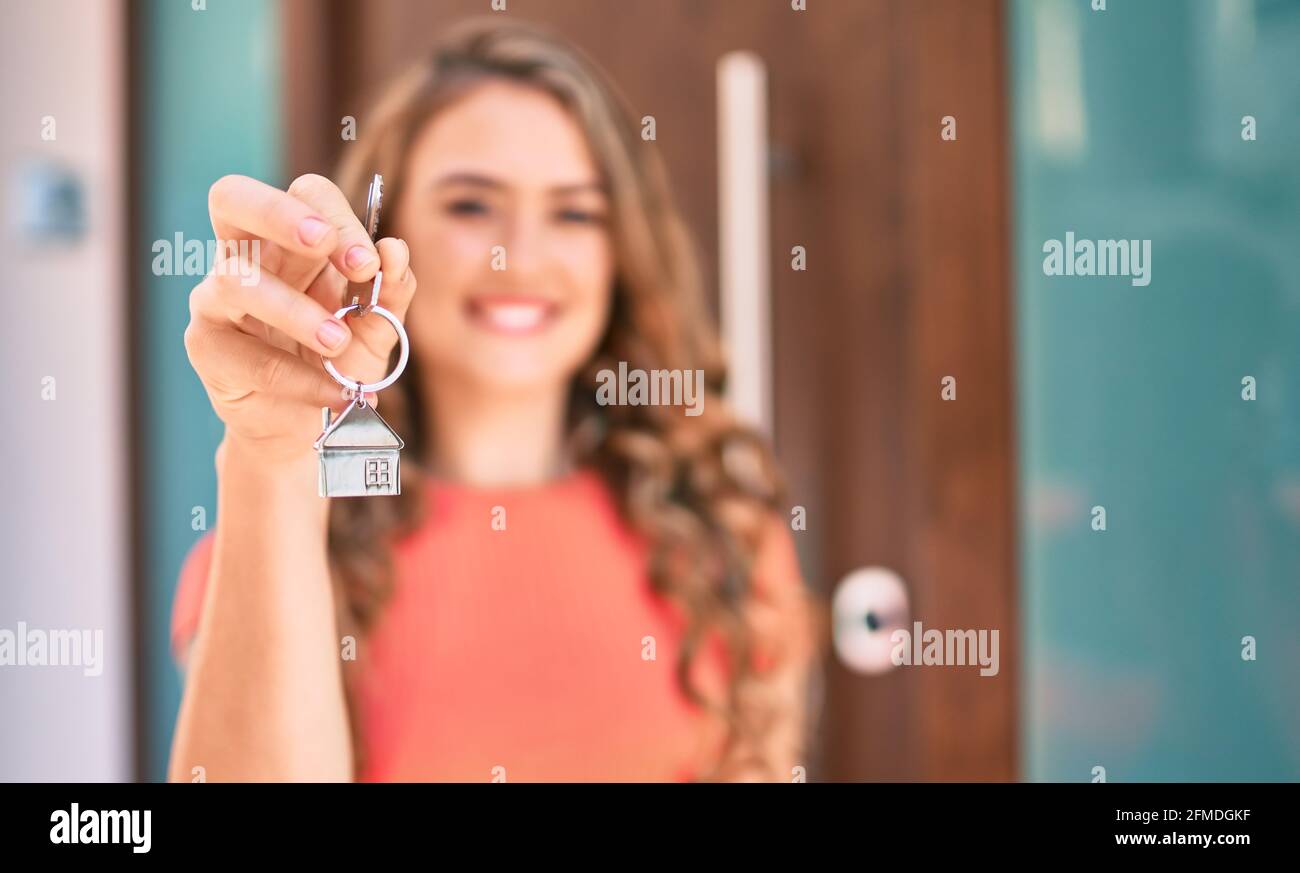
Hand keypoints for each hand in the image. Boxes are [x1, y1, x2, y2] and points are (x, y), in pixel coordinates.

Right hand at [184, 174, 416, 466]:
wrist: (311, 427)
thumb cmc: (340, 361)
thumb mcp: (379, 326)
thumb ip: (391, 290)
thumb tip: (394, 250)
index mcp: (294, 241)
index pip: (306, 196)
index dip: (336, 218)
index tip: (368, 263)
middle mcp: (247, 256)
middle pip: (231, 197)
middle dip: (279, 214)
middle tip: (323, 243)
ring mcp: (217, 297)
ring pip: (237, 280)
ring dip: (295, 311)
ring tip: (337, 342)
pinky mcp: (206, 346)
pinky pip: (247, 355)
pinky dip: (299, 377)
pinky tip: (334, 392)